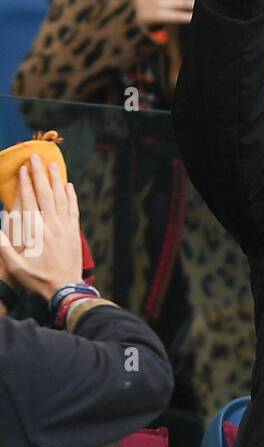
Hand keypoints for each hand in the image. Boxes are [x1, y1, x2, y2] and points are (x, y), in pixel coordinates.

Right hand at [0, 154, 81, 299]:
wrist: (65, 288)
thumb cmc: (38, 279)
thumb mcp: (15, 266)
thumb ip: (4, 247)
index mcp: (34, 231)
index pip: (29, 201)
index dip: (25, 183)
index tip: (23, 169)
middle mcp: (50, 225)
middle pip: (45, 194)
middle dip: (39, 174)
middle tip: (36, 157)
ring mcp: (64, 228)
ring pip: (60, 198)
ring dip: (56, 180)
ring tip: (52, 165)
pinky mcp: (74, 233)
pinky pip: (73, 210)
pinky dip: (71, 197)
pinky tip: (69, 186)